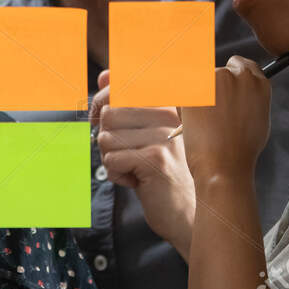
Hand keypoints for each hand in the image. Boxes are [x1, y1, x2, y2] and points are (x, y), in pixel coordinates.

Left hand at [92, 69, 194, 251]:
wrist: (187, 212)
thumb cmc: (162, 172)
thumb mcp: (142, 133)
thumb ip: (124, 103)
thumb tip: (105, 76)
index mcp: (166, 104)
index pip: (118, 88)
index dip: (101, 107)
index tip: (105, 126)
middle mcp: (168, 114)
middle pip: (108, 114)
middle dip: (107, 139)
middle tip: (125, 156)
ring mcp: (164, 135)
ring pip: (106, 138)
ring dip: (111, 159)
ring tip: (134, 169)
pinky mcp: (156, 157)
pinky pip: (111, 160)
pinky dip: (116, 175)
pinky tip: (137, 181)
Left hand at [179, 56, 271, 182]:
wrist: (224, 165)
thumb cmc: (240, 149)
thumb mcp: (257, 117)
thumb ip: (249, 97)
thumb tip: (237, 90)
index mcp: (257, 83)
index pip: (241, 64)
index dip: (230, 75)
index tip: (222, 86)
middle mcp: (238, 76)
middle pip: (217, 71)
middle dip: (210, 87)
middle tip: (209, 110)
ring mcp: (216, 80)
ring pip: (199, 81)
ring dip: (196, 95)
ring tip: (203, 122)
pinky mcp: (194, 87)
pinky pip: (183, 89)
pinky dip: (183, 103)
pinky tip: (191, 121)